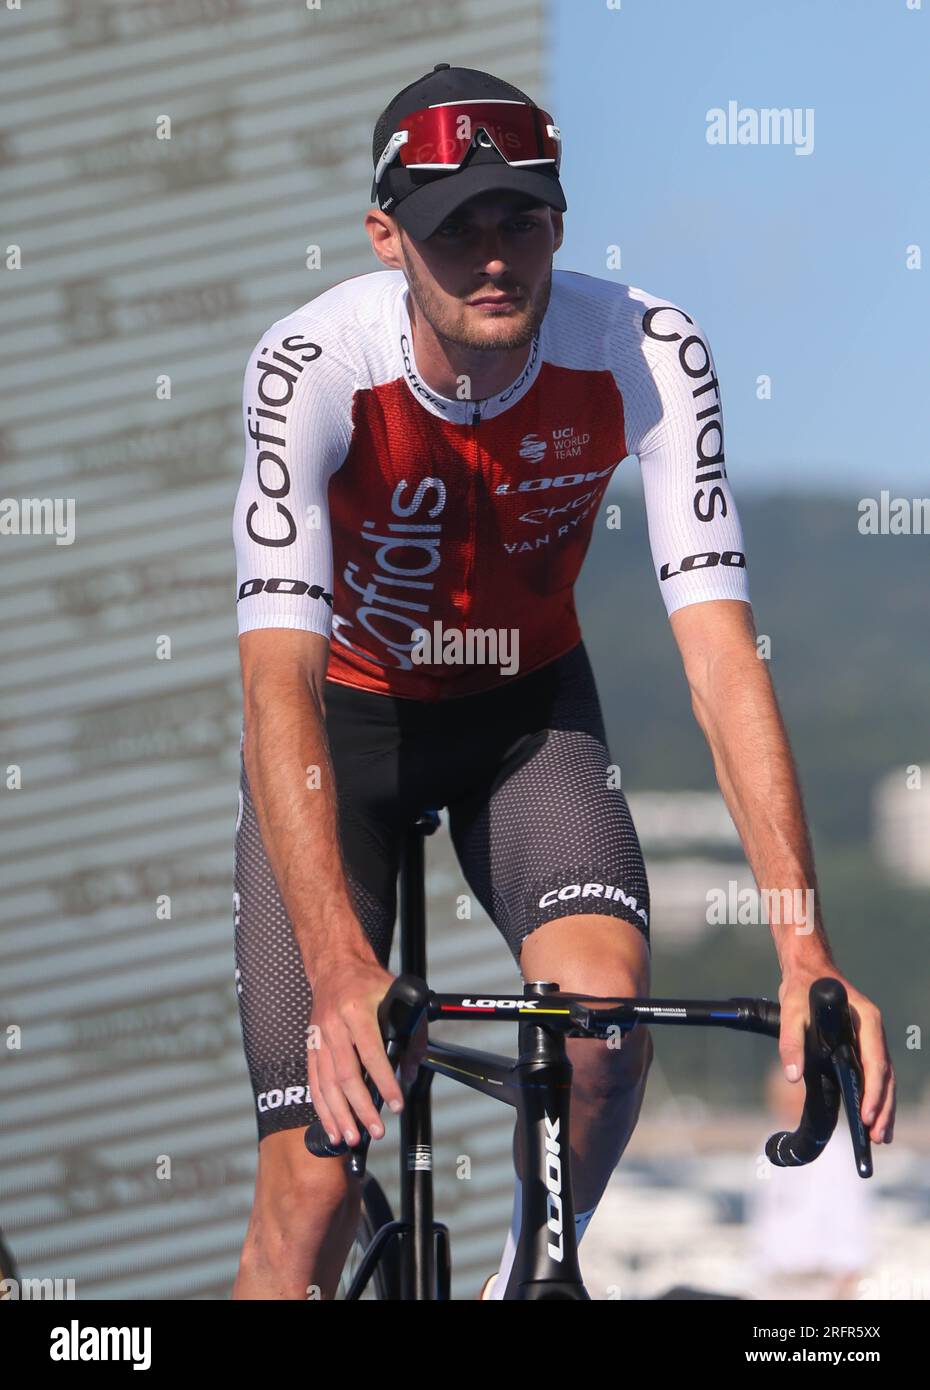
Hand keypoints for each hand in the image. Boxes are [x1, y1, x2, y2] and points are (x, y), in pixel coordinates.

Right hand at [306, 956, 427, 1148]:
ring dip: (339, 1115)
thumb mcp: (397, 997)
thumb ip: (411, 1033)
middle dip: (360, 1107)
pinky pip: (314, 1083)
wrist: (335, 966)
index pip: (370, 1052)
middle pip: (345, 1074)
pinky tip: (332, 1127)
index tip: (395, 1104)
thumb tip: (411, 1073)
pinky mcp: (311, 1047)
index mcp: (356, 1010)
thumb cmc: (369, 981)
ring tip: (352, 1138)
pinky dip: (322, 1108)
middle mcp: (333, 1026)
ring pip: (325, 1084)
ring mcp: (318, 1038)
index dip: (383, 1081)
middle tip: (376, 1130)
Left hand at [778, 963, 895, 1144]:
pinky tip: (872, 1117)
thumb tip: (792, 1075)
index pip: (876, 1062)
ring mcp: (871, 1039)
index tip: (866, 1115)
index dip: (873, 1091)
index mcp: (866, 1021)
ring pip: (885, 1078)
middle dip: (884, 1108)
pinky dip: (876, 1097)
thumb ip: (791, 1041)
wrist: (808, 969)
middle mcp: (874, 1032)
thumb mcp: (791, 1011)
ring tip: (880, 1137)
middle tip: (877, 1138)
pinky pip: (876, 1074)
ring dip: (884, 1107)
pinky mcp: (864, 1045)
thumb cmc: (802, 988)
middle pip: (886, 1076)